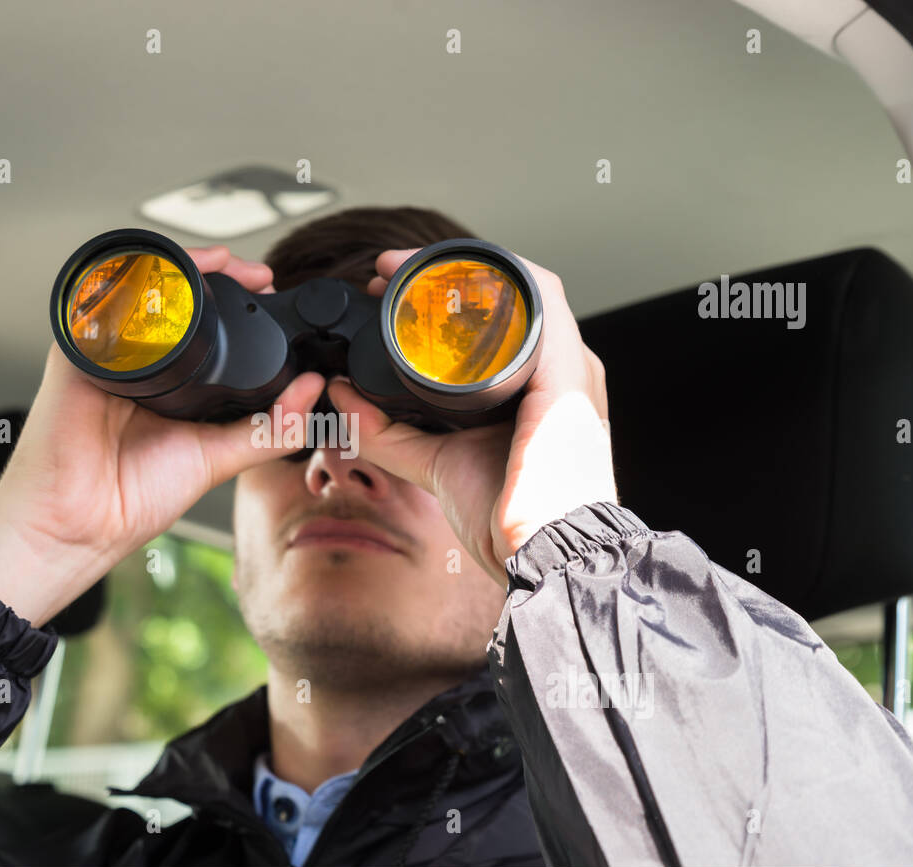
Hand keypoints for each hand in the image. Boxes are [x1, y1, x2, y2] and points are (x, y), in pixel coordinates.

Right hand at [0, 246, 322, 626]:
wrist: (81, 522)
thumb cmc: (132, 498)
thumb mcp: (218, 458)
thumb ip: (268, 428)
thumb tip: (311, 391)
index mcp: (173, 385)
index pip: (208, 329)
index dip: (242, 307)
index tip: (274, 293)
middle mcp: (140, 362)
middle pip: (178, 301)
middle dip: (220, 277)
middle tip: (260, 275)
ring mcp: (106, 352)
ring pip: (144, 290)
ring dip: (186, 268)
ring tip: (226, 264)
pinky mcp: (77, 349)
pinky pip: (102, 299)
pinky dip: (136, 277)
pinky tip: (169, 271)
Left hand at [327, 248, 615, 585]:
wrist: (542, 553)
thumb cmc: (505, 520)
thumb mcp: (433, 463)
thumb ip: (385, 431)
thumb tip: (340, 395)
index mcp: (537, 393)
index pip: (496, 325)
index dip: (440, 303)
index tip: (385, 295)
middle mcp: (562, 373)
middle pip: (508, 299)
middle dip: (444, 277)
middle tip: (385, 275)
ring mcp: (572, 367)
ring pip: (524, 287)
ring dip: (461, 268)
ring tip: (401, 269)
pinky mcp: (569, 369)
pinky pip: (542, 299)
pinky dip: (496, 276)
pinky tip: (449, 271)